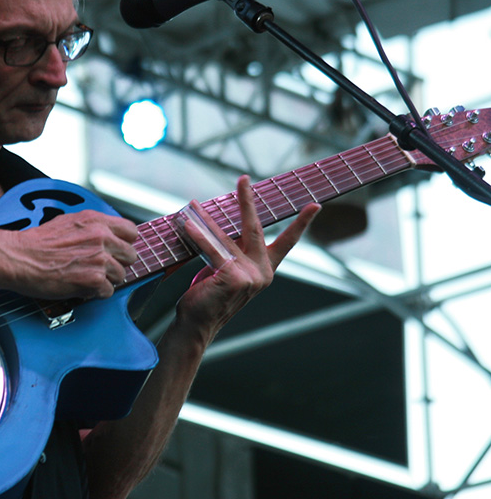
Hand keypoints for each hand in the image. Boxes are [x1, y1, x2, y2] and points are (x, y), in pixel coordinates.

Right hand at [4, 210, 138, 299]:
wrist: (19, 258)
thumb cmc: (37, 243)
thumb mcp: (68, 222)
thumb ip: (92, 227)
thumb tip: (106, 235)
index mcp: (96, 221)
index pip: (131, 231)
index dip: (125, 242)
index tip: (117, 250)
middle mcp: (101, 237)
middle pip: (130, 255)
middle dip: (118, 263)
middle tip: (100, 267)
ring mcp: (100, 258)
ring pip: (121, 275)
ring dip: (106, 280)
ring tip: (86, 277)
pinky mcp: (94, 279)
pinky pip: (108, 291)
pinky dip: (96, 293)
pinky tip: (81, 287)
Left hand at [175, 175, 320, 346]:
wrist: (196, 325)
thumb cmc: (207, 297)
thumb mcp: (224, 270)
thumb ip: (229, 250)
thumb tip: (216, 222)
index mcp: (265, 269)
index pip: (287, 242)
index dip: (301, 223)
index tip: (316, 205)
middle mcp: (263, 272)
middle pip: (256, 229)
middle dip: (247, 201)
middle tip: (243, 179)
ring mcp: (251, 276)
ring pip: (226, 238)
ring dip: (206, 220)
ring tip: (193, 205)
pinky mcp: (234, 278)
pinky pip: (213, 250)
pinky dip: (199, 236)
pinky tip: (188, 224)